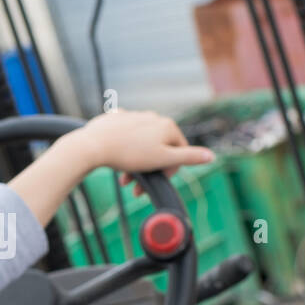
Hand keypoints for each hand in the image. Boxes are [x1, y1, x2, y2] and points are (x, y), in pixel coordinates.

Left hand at [73, 110, 214, 197]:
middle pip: (158, 149)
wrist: (93, 146)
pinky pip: (124, 137)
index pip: (179, 151)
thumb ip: (188, 158)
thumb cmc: (129, 154)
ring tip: (123, 179)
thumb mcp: (163, 159)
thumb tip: (211, 156)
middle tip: (135, 188)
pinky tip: (114, 159)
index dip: (169, 170)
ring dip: (135, 165)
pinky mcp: (115, 119)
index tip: (156, 181)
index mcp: (167, 125)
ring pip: (141, 144)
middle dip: (150, 170)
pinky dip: (122, 150)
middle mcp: (152, 117)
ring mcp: (133, 116)